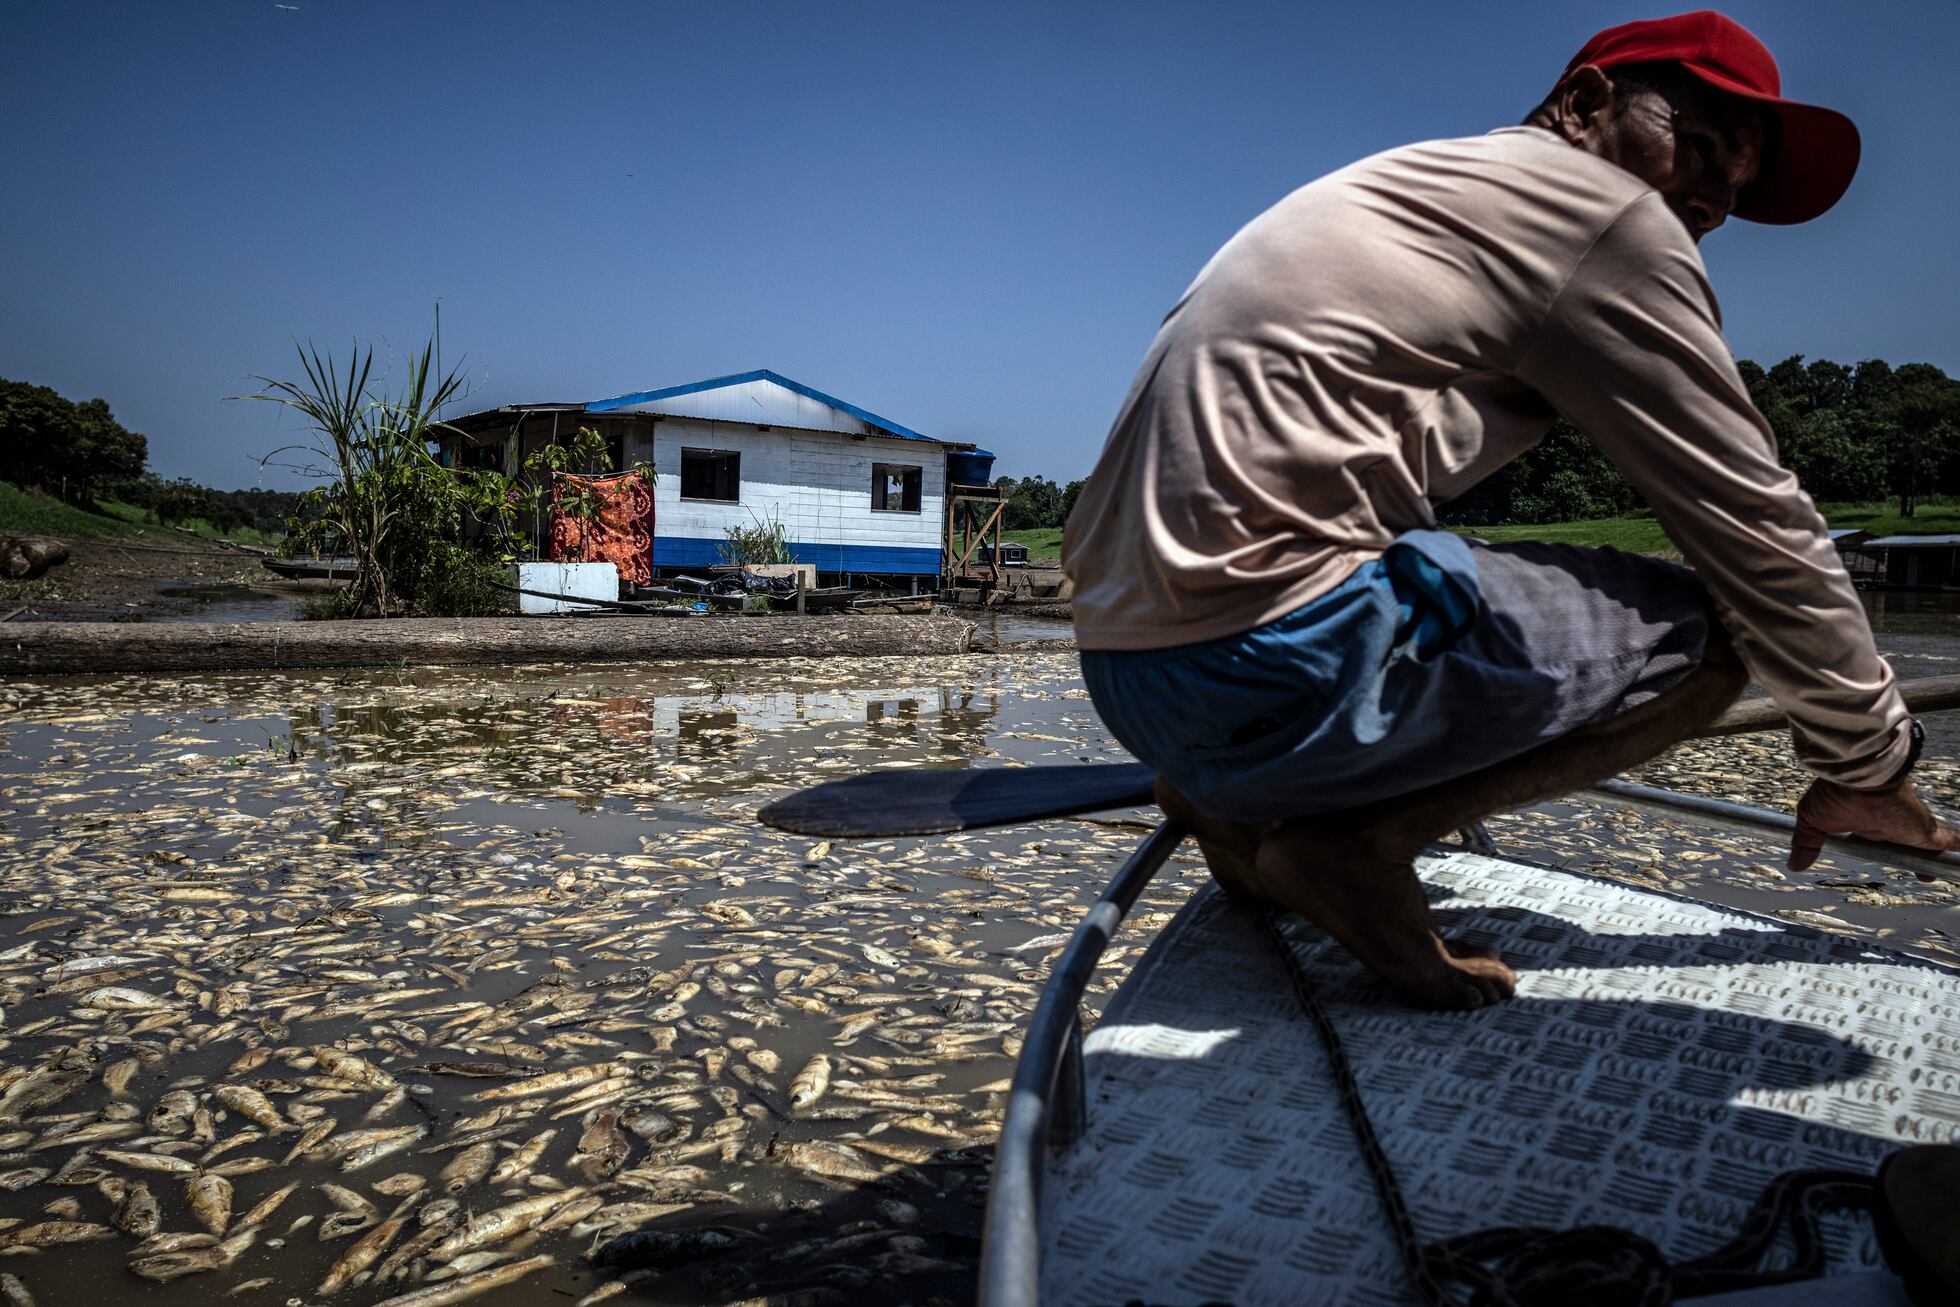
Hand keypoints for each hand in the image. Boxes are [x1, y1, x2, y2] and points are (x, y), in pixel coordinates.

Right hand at [1788, 778, 1959, 875]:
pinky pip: (1954, 843)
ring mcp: (1914, 829)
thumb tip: (1793, 864)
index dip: (1895, 854)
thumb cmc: (1836, 793)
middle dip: (1922, 860)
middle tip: (1926, 874)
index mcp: (1871, 825)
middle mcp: (1895, 827)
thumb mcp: (1814, 822)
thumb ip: (1807, 844)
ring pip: (1936, 848)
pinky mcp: (1930, 833)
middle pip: (1913, 848)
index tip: (1900, 863)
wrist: (1857, 777)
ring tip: (1952, 869)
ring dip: (1943, 859)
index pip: (1887, 843)